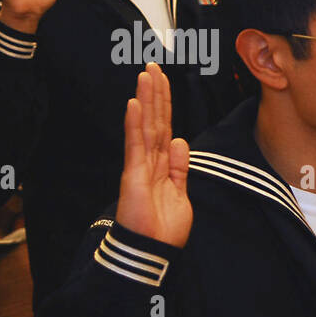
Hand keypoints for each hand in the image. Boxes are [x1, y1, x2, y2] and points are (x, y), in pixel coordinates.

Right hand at [116, 64, 192, 249]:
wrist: (153, 250)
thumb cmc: (164, 227)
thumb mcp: (181, 192)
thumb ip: (180, 167)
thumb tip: (182, 141)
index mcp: (162, 165)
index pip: (164, 128)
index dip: (165, 105)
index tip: (163, 81)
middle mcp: (149, 161)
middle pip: (154, 121)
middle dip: (155, 94)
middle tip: (154, 66)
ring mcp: (140, 165)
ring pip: (145, 126)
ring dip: (146, 99)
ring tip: (146, 74)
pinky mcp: (133, 174)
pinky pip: (135, 144)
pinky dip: (135, 123)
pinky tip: (135, 103)